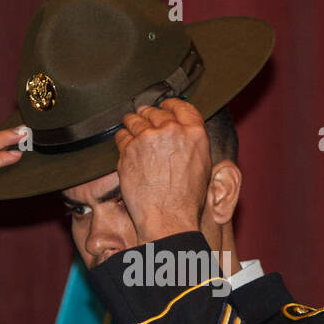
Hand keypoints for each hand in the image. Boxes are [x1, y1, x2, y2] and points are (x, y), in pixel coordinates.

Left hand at [114, 99, 209, 242]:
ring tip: (134, 138)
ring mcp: (148, 137)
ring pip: (135, 119)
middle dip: (149, 117)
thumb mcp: (202, 166)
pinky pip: (121, 135)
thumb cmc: (186, 199)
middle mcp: (171, 130)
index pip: (180, 106)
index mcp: (194, 132)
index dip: (169, 105)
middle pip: (155, 111)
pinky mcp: (129, 148)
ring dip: (133, 126)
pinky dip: (123, 141)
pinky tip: (127, 152)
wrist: (168, 218)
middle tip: (145, 127)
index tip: (163, 107)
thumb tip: (183, 131)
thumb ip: (192, 142)